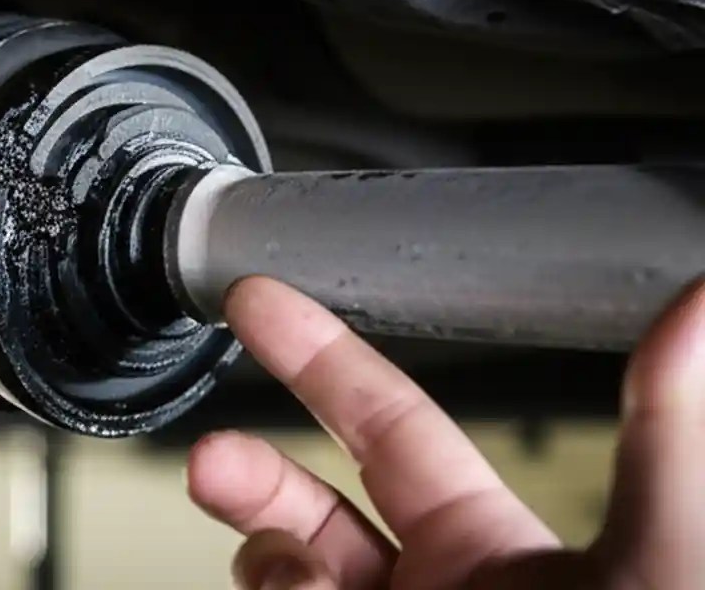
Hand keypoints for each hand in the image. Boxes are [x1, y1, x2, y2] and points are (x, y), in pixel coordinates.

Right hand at [190, 275, 704, 589]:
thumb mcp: (663, 559)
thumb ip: (659, 436)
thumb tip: (699, 304)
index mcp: (492, 547)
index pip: (387, 424)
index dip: (319, 357)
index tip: (258, 305)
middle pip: (308, 507)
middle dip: (251, 476)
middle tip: (210, 463)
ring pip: (286, 583)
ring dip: (272, 568)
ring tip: (294, 585)